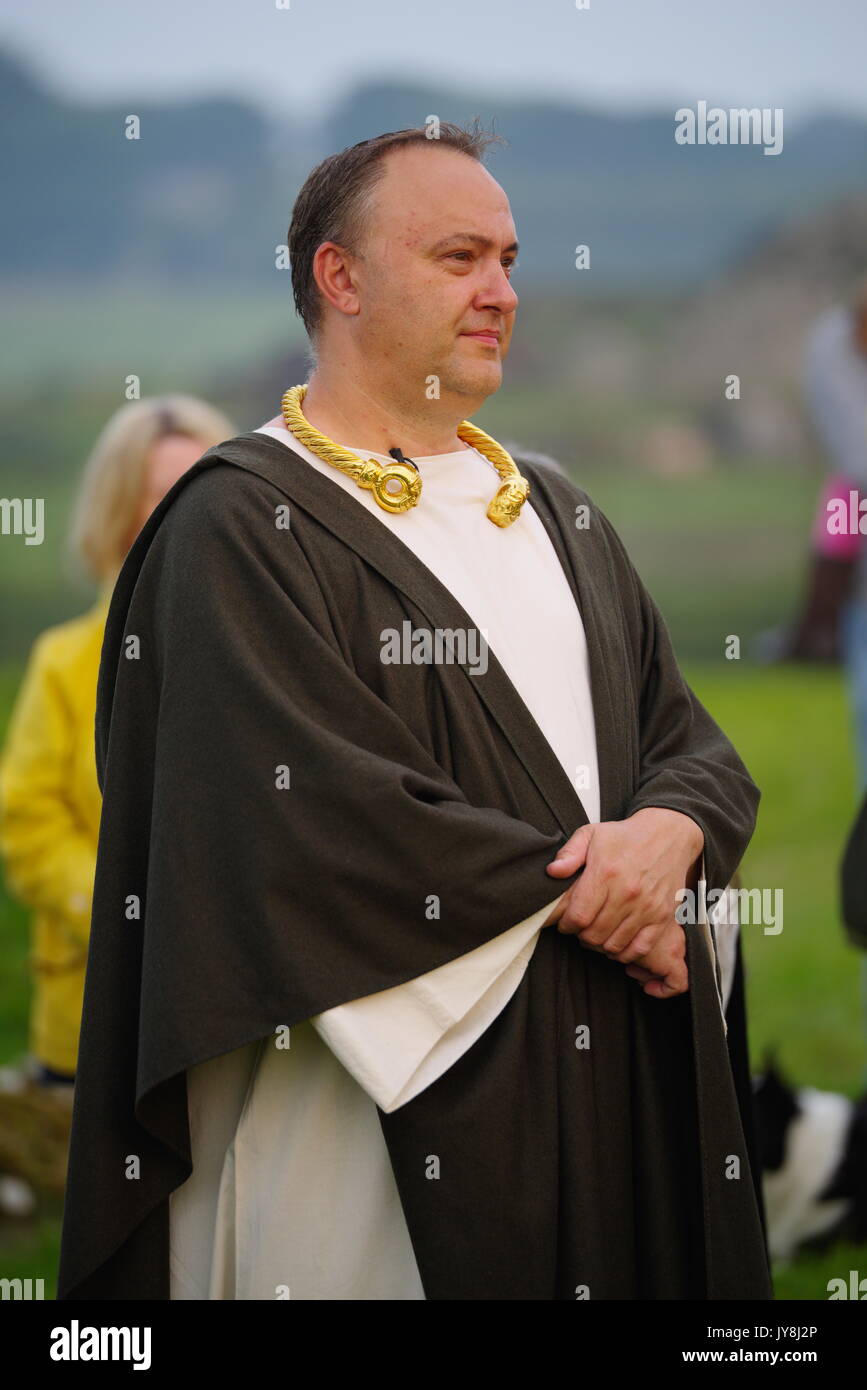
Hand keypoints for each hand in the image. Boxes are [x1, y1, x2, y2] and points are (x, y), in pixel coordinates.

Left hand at [543, 808, 701, 991]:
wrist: (667, 835)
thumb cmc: (624, 837)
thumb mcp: (591, 834)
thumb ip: (569, 853)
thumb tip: (552, 872)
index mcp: (606, 873)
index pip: (579, 916)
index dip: (567, 925)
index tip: (565, 922)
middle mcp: (628, 892)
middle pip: (594, 934)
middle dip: (581, 936)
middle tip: (580, 929)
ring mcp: (647, 907)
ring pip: (614, 944)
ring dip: (600, 945)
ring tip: (596, 934)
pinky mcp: (663, 916)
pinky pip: (640, 948)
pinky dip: (624, 953)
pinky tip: (616, 942)